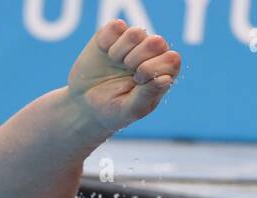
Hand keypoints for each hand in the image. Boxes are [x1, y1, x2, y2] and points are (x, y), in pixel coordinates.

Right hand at [66, 20, 181, 133]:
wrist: (84, 105)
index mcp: (162, 73)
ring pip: (136, 33)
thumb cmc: (113, 111)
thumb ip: (149, 94)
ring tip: (116, 63)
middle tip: (127, 70)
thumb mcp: (131, 109)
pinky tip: (105, 53)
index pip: (172, 59)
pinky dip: (107, 42)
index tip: (138, 80)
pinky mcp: (113, 34)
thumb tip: (166, 79)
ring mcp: (133, 42)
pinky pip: (116, 26)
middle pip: (157, 42)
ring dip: (122, 51)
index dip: (154, 68)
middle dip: (138, 59)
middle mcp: (151, 54)